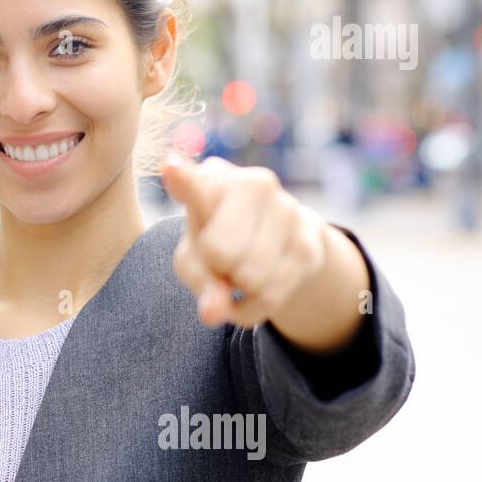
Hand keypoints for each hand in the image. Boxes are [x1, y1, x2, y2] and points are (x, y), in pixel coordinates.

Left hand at [160, 153, 328, 328]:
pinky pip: (273, 295)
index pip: (195, 184)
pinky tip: (257, 289)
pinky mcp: (311, 238)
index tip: (170, 167)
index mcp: (210, 179)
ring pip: (251, 277)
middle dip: (218, 269)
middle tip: (222, 259)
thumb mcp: (195, 258)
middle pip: (220, 253)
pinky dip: (257, 306)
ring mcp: (286, 206)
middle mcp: (251, 183)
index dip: (182, 180)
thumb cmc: (218, 243)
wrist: (277, 240)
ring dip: (241, 288)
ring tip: (241, 269)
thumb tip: (213, 313)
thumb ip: (198, 280)